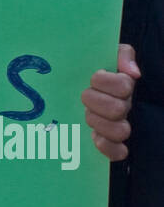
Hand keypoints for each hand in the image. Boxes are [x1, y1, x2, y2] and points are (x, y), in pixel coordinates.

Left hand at [81, 44, 140, 161]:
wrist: (74, 86)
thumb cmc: (93, 69)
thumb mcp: (105, 54)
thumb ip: (122, 54)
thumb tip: (132, 72)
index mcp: (124, 85)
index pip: (123, 85)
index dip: (103, 81)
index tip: (93, 77)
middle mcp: (125, 106)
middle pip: (118, 109)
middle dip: (96, 102)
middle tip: (85, 97)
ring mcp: (119, 126)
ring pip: (120, 131)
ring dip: (98, 122)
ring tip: (87, 115)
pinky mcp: (111, 144)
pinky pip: (118, 152)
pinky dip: (106, 146)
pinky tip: (94, 137)